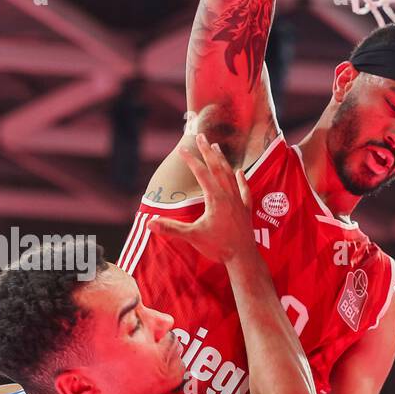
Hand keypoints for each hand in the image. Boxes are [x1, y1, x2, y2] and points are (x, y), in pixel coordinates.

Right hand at [149, 134, 254, 264]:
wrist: (243, 257)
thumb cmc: (219, 247)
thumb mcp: (193, 237)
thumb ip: (171, 228)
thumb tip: (150, 223)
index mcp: (215, 198)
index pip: (201, 174)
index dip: (190, 161)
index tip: (181, 149)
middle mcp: (228, 195)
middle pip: (217, 167)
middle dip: (207, 151)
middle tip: (201, 136)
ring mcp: (238, 201)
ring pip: (229, 174)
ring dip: (222, 160)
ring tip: (216, 147)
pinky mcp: (245, 209)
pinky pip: (243, 189)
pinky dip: (240, 179)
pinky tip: (239, 172)